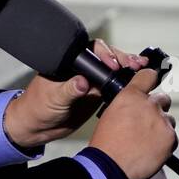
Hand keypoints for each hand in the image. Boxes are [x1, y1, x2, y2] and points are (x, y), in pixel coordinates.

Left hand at [3, 39, 148, 148]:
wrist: (37, 128)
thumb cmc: (37, 107)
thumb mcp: (52, 98)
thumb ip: (68, 90)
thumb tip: (82, 82)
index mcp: (69, 62)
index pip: (91, 50)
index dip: (105, 53)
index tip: (112, 64)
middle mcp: (82, 69)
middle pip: (107, 57)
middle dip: (122, 58)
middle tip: (134, 64)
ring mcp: (91, 82)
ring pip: (113, 71)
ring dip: (127, 69)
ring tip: (141, 69)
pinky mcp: (97, 95)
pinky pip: (114, 88)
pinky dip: (126, 85)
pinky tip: (138, 84)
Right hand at [88, 68, 176, 178]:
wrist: (110, 166)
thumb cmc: (106, 144)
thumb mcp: (110, 113)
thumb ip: (128, 104)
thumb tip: (136, 104)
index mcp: (131, 96)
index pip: (148, 76)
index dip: (150, 78)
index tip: (153, 79)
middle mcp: (149, 105)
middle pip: (163, 99)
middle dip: (157, 109)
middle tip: (146, 123)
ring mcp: (161, 121)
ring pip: (169, 120)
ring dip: (161, 127)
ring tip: (147, 140)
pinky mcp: (170, 138)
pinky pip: (172, 137)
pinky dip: (165, 143)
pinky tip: (151, 149)